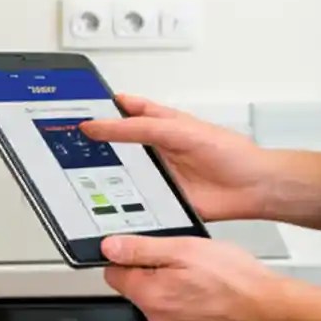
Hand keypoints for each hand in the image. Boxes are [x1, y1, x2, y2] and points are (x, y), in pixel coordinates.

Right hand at [81, 96, 273, 221]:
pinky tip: (110, 210)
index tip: (72, 113)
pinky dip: (123, 208)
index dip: (100, 110)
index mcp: (161, 124)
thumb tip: (100, 124)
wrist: (253, 187)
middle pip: (118, 148)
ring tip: (81, 182)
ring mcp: (160, 177)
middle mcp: (157, 150)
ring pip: (124, 178)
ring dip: (106, 182)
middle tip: (67, 152)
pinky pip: (137, 205)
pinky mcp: (164, 202)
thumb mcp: (176, 131)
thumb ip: (138, 128)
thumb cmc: (227, 152)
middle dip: (94, 151)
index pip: (123, 112)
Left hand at [101, 234, 290, 320]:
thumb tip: (110, 247)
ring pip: (154, 290)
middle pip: (133, 282)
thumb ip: (142, 249)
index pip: (113, 272)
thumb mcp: (184, 249)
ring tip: (194, 263)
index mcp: (150, 296)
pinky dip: (181, 287)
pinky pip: (172, 300)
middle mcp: (156, 315)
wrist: (266, 305)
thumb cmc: (233, 278)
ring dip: (167, 274)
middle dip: (149, 263)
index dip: (126, 252)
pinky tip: (202, 277)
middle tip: (177, 250)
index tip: (143, 242)